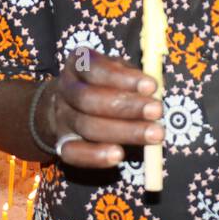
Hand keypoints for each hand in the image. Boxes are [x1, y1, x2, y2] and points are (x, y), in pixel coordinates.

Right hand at [40, 50, 162, 167]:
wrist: (70, 106)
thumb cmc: (106, 83)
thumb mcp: (118, 70)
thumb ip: (133, 78)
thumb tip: (154, 90)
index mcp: (78, 63)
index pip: (95, 68)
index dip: (123, 78)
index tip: (152, 86)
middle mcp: (65, 89)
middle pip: (88, 98)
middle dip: (126, 106)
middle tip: (157, 111)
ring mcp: (61, 118)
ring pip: (86, 126)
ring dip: (123, 131)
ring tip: (154, 134)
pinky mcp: (61, 144)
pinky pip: (73, 153)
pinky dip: (95, 156)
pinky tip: (119, 154)